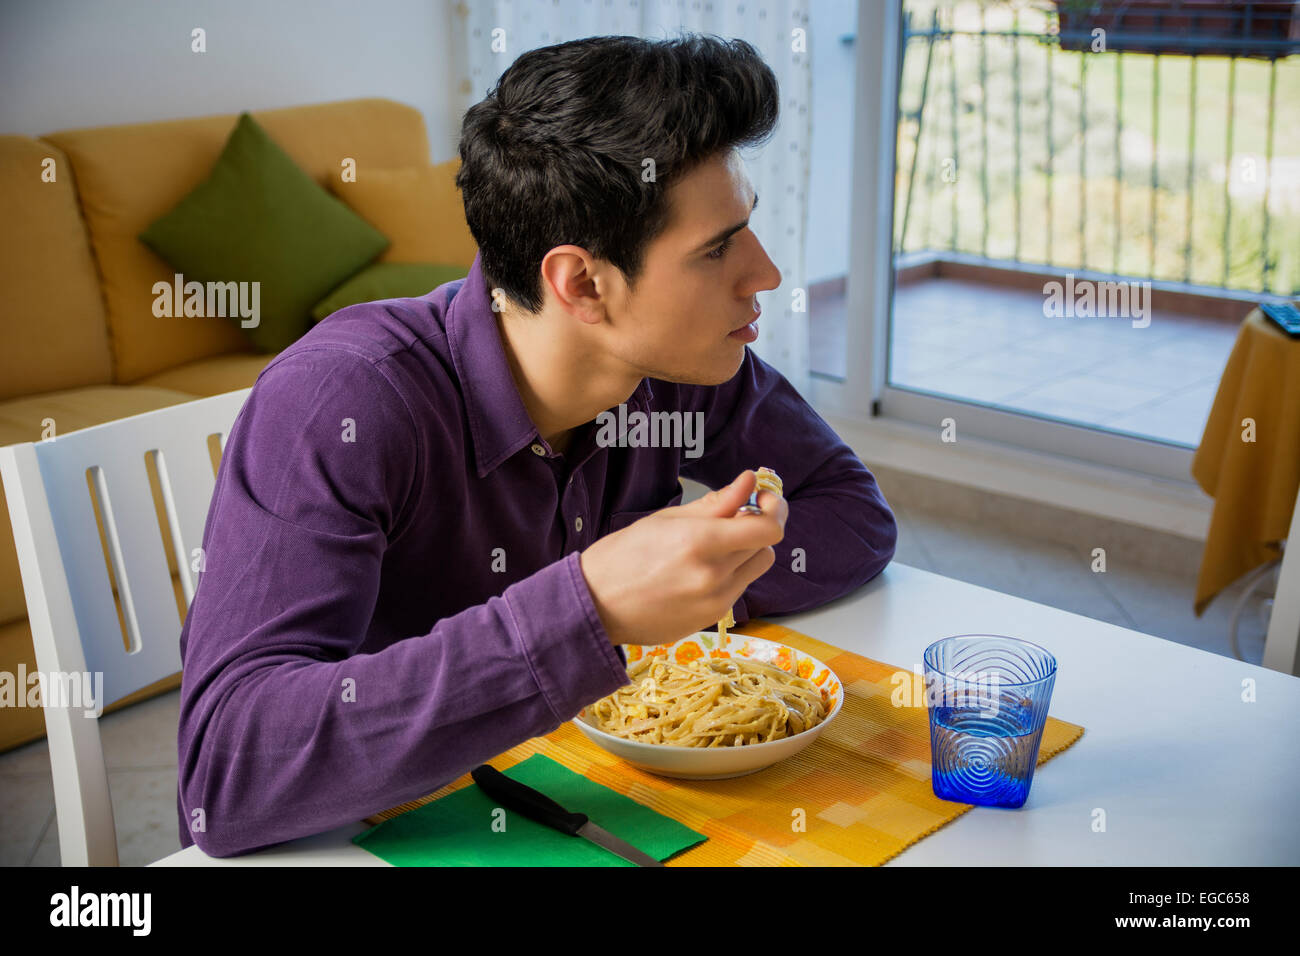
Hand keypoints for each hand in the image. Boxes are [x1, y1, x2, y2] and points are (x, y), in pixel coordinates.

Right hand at [579, 470, 787, 645]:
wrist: (595, 605)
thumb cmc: (622, 556)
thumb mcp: (666, 519)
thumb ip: (715, 503)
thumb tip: (748, 482)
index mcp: (700, 542)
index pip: (767, 528)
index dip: (775, 509)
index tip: (764, 498)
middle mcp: (714, 575)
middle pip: (766, 546)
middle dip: (756, 526)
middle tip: (734, 516)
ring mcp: (715, 601)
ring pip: (756, 568)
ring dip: (747, 551)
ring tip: (715, 546)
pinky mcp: (712, 618)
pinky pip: (738, 587)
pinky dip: (730, 573)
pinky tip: (698, 570)